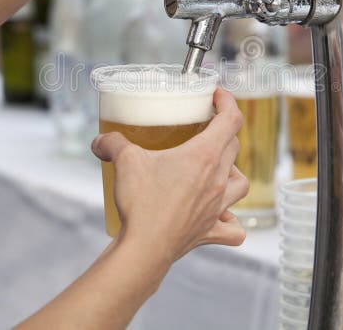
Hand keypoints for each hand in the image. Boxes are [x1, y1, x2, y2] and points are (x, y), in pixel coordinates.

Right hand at [91, 88, 247, 262]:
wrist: (144, 248)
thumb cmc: (141, 203)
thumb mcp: (125, 161)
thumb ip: (113, 143)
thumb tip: (100, 140)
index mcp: (205, 156)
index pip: (231, 120)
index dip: (228, 102)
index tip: (217, 96)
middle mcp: (218, 180)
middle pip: (234, 147)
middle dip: (223, 132)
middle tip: (205, 128)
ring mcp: (217, 207)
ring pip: (242, 184)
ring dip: (234, 172)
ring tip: (218, 170)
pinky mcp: (210, 231)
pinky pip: (233, 228)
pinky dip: (231, 221)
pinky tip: (221, 215)